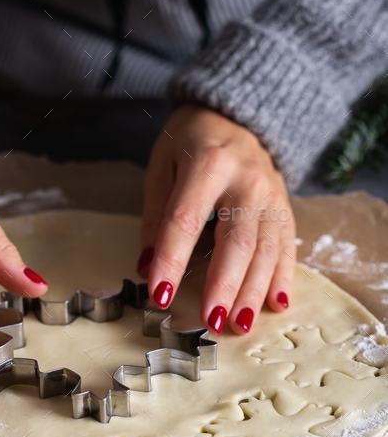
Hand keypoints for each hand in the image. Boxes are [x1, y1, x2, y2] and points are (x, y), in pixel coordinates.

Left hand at [138, 106, 295, 333]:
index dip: (172, 259)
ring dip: (252, 291)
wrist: (237, 112)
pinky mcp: (286, 205)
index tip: (159, 294)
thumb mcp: (161, 166)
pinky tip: (276, 304)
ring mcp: (272, 193)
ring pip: (266, 249)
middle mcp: (247, 179)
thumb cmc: (190, 140)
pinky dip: (282, 277)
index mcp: (208, 163)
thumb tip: (147, 267)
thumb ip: (156, 216)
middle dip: (224, 285)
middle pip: (237, 240)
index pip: (186, 220)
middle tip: (211, 320)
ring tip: (238, 324)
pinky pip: (287, 245)